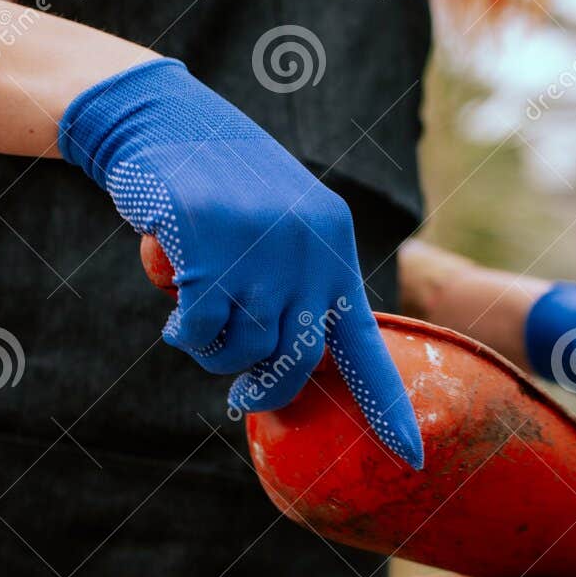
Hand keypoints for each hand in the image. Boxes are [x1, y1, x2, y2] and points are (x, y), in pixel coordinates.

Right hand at [58, 59, 423, 467]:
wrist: (162, 120)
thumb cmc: (220, 184)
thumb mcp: (280, 224)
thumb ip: (296, 285)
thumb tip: (285, 370)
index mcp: (334, 246)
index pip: (365, 343)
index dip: (387, 406)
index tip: (412, 456)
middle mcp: (308, 251)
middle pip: (295, 363)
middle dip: (263, 388)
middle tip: (240, 393)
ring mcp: (261, 253)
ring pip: (241, 352)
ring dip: (212, 348)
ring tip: (197, 306)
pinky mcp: (209, 255)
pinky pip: (197, 333)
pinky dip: (180, 327)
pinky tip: (172, 288)